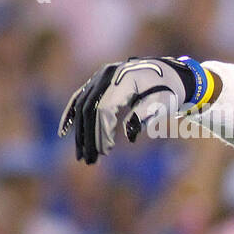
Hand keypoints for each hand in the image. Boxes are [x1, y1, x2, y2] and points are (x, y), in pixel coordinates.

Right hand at [59, 57, 200, 163]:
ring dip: (81, 132)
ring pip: (82, 106)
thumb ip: (144, 116)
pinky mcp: (96, 82)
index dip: (103, 132)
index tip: (107, 151)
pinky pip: (79, 99)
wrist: (169, 73)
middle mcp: (107, 75)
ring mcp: (99, 77)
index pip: (104, 109)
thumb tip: (128, 135)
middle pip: (89, 109)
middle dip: (89, 136)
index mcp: (124, 78)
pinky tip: (64, 132)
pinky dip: (71, 116)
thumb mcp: (163, 103)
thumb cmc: (169, 90)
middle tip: (91, 160)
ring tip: (82, 155)